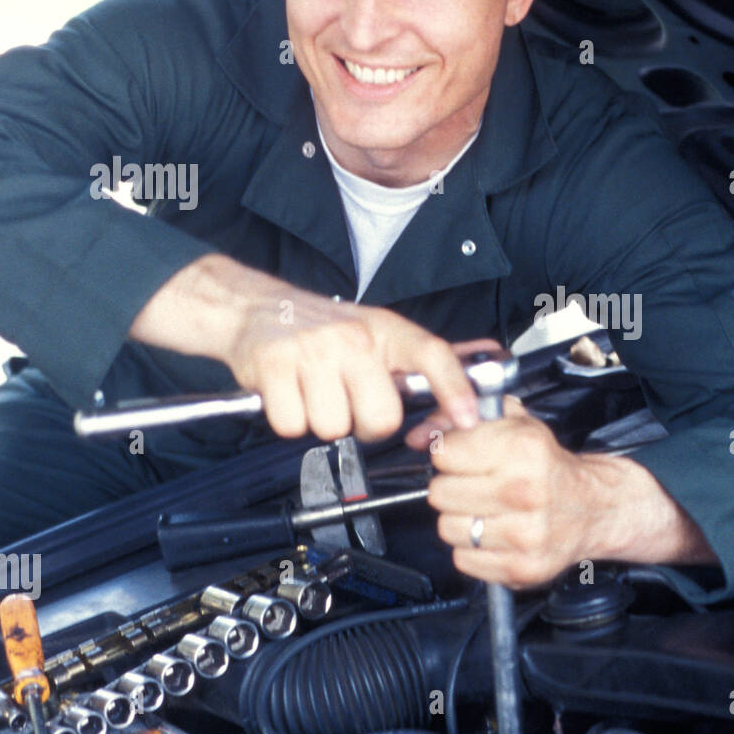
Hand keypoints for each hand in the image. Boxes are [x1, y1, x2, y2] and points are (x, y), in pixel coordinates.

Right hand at [132, 253, 501, 441]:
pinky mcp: (273, 365)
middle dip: (365, 425)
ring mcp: (313, 350)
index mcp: (385, 330)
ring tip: (313, 392)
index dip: (455, 389)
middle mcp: (353, 337)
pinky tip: (287, 393)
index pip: (432, 355)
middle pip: (381, 418)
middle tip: (349, 404)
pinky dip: (287, 419)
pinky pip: (292, 425)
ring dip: (321, 421)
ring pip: (333, 427)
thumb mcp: (375, 333)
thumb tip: (480, 367)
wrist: (253, 306)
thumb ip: (418, 360)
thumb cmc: (322, 328)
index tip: (469, 418)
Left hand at [410, 397, 604, 587]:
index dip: (450, 454)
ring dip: (460, 520)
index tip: (465, 456)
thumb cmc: (547, 465)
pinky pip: (463, 559)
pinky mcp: (522, 567)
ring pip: (447, 528)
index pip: (444, 453)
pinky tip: (494, 534)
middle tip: (476, 485)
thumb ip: (457, 419)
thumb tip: (416, 436)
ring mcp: (525, 533)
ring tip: (486, 511)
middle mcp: (525, 490)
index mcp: (524, 448)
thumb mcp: (512, 423)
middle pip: (440, 492)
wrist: (593, 507)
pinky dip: (472, 549)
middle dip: (453, 487)